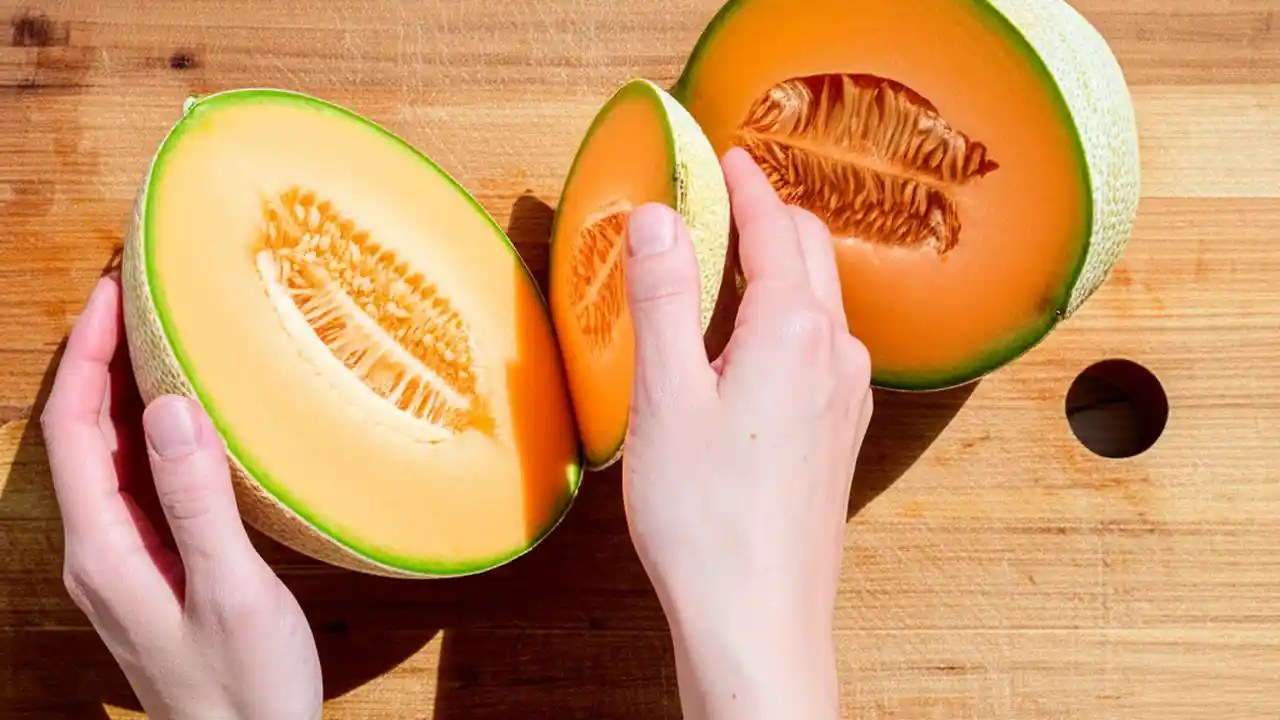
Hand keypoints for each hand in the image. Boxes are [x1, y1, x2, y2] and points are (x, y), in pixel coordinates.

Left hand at [40, 274, 321, 719]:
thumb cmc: (245, 686)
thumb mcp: (230, 591)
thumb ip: (197, 501)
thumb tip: (174, 406)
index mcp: (105, 550)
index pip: (75, 431)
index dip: (88, 357)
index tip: (113, 294)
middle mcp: (99, 551)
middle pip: (80, 438)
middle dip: (97, 362)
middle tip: (135, 299)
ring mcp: (122, 563)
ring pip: (106, 459)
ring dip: (122, 395)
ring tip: (155, 339)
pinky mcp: (151, 570)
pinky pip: (135, 485)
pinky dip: (150, 436)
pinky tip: (184, 420)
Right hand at [620, 148, 872, 718]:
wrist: (756, 619)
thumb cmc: (706, 518)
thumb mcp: (664, 394)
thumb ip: (664, 296)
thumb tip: (661, 215)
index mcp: (795, 332)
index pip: (775, 227)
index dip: (745, 184)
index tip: (724, 156)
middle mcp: (836, 356)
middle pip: (808, 254)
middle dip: (768, 216)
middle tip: (723, 197)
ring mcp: (844, 398)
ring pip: (819, 302)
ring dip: (779, 268)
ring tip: (727, 264)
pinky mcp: (837, 434)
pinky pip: (820, 347)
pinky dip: (785, 318)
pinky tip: (747, 345)